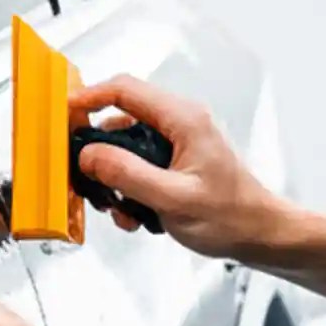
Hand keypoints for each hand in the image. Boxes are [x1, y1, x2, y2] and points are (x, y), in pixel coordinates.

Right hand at [68, 74, 302, 259]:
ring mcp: (178, 140)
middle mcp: (180, 122)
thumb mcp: (173, 199)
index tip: (64, 113)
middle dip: (99, 151)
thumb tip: (89, 156)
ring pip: (126, 144)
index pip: (125, 90)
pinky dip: (128, 185)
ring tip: (120, 206)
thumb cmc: (232, 217)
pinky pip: (138, 162)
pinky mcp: (175, 158)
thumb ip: (128, 175)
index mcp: (184, 119)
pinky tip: (136, 212)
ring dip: (114, 175)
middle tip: (86, 176)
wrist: (261, 235)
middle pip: (120, 117)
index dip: (89, 97)